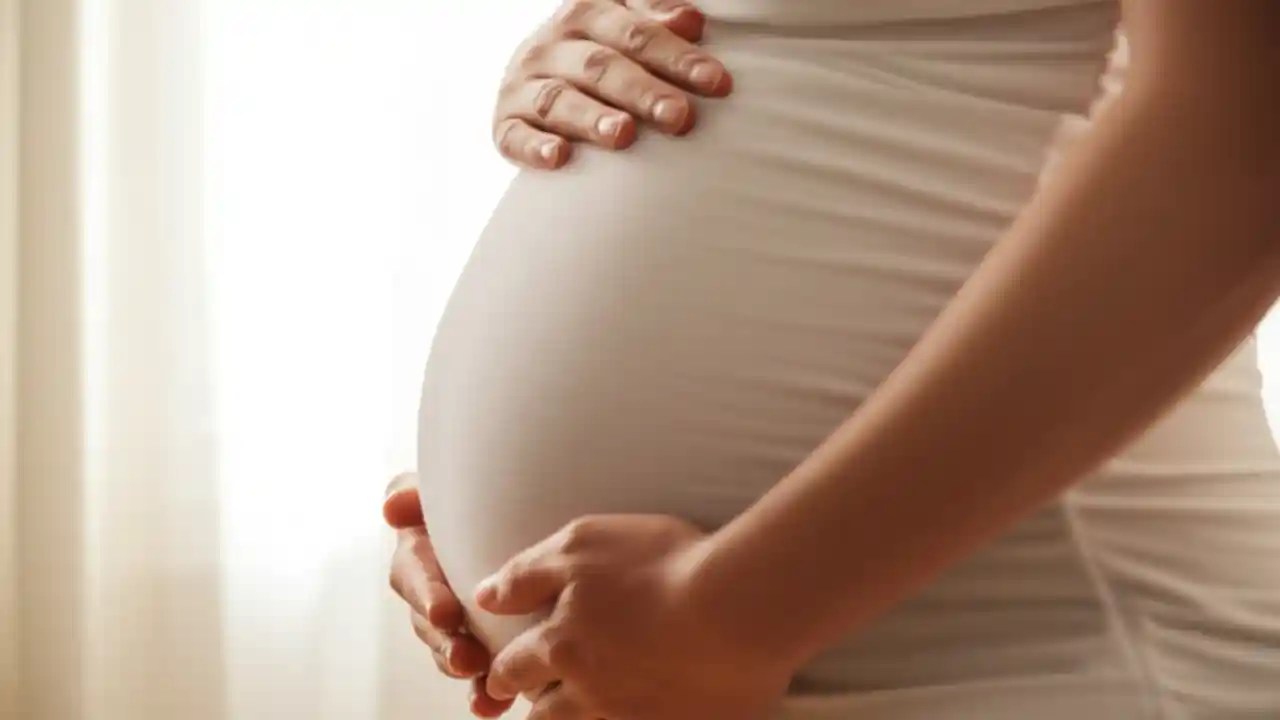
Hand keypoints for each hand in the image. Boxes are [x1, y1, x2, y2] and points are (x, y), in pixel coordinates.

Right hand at [383, 472, 514, 717]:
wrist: (547, 505)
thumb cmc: (501, 486)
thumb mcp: (464, 482)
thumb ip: (422, 492)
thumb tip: (393, 506)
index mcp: (423, 542)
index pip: (410, 568)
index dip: (424, 592)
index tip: (445, 612)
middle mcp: (433, 579)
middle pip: (427, 619)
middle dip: (445, 642)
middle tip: (468, 657)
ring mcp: (458, 613)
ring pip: (449, 648)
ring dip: (462, 667)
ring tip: (486, 686)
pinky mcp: (485, 636)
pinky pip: (479, 670)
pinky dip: (483, 692)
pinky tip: (493, 707)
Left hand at [476, 514, 792, 719]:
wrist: (741, 609)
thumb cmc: (663, 566)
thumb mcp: (583, 544)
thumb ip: (527, 572)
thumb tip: (484, 596)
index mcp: (560, 648)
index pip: (511, 671)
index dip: (503, 673)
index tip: (501, 677)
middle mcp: (588, 696)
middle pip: (544, 717)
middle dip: (539, 708)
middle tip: (542, 700)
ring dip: (580, 719)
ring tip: (591, 708)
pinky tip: (643, 710)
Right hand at [495, 0, 732, 169]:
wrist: (537, 76)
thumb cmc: (602, 54)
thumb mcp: (628, 26)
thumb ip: (655, 20)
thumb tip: (691, 20)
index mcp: (586, 13)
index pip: (637, 33)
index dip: (677, 56)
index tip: (717, 83)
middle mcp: (550, 45)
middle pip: (600, 66)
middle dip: (642, 91)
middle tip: (680, 117)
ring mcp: (523, 84)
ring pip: (558, 99)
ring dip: (591, 117)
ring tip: (623, 135)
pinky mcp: (503, 123)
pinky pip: (513, 135)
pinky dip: (533, 147)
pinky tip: (559, 157)